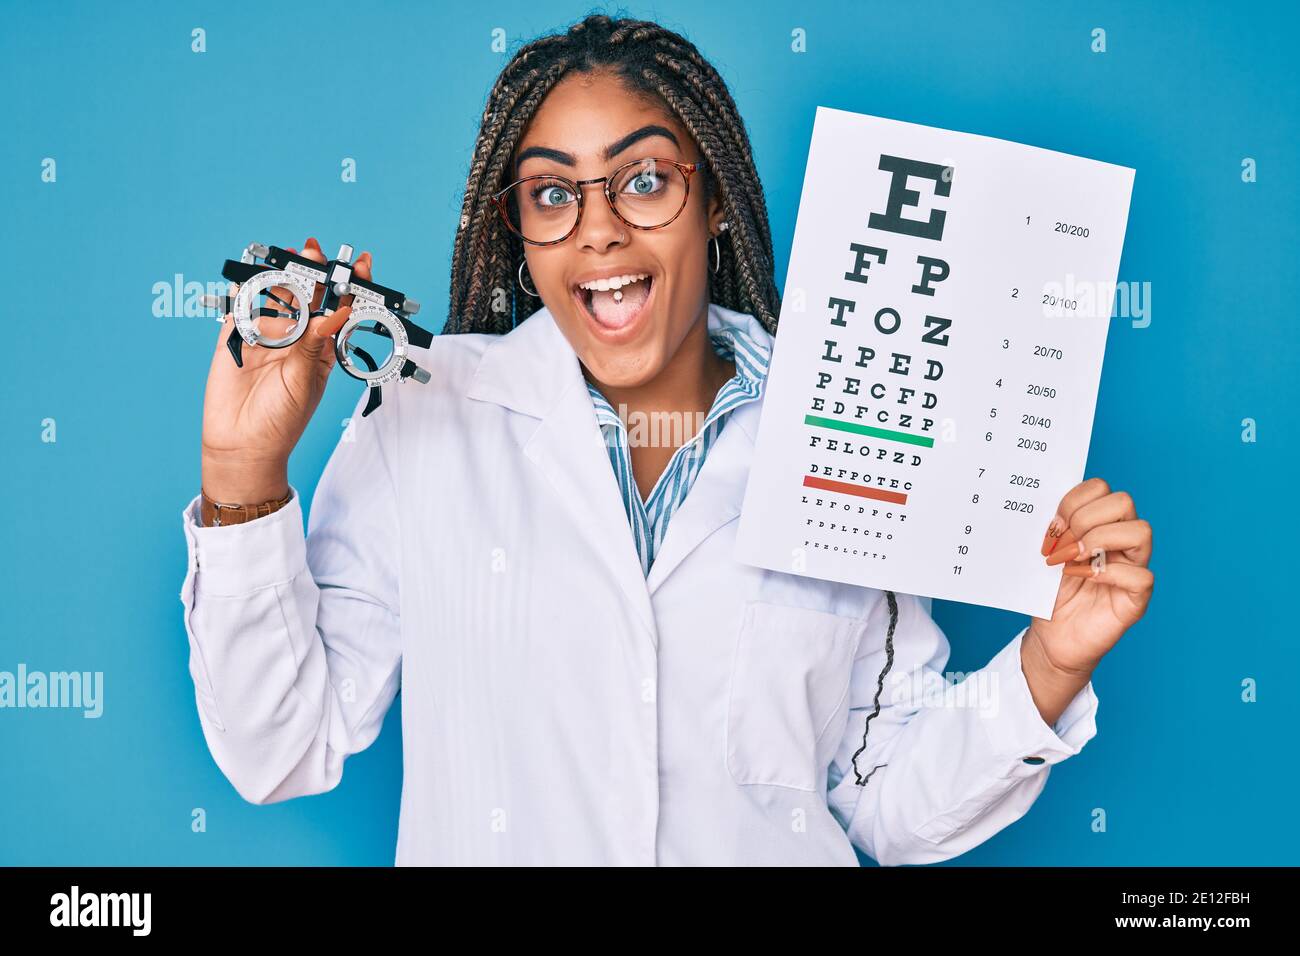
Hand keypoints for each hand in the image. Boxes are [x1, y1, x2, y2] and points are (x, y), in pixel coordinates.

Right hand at [199, 237, 375, 501]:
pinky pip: (239, 309)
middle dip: (313, 271)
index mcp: (321, 349)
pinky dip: (242, 292)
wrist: (242, 444)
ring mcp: (265, 335)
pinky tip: (247, 278)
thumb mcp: (305, 379)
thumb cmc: (282, 420)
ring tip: (288, 256)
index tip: (362, 265)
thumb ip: (314, 344)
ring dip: (280, 275)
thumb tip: (337, 312)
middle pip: (307, 296)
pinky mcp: (235, 338)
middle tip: (315, 249)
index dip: (351, 287)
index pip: (339, 310)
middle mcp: (295, 338)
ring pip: (274, 297)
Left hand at [1027, 477, 1153, 677]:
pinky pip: (1141, 575)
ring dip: (1099, 540)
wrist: (1050, 637)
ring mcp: (1133, 567)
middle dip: (1085, 518)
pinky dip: (1107, 574)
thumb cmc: (1049, 593)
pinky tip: (1079, 578)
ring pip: (1141, 531)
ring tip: (1070, 559)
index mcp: (1099, 524)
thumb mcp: (1046, 553)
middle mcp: (1121, 541)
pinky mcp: (1137, 598)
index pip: (1100, 488)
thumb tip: (1044, 505)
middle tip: (1060, 544)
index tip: (1051, 526)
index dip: (1073, 501)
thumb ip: (1053, 528)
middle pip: (1123, 501)